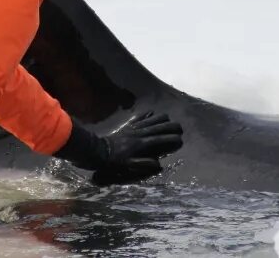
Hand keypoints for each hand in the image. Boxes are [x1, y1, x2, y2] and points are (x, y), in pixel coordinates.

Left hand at [53, 112, 183, 185]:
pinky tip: (152, 112)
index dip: (171, 139)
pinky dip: (147, 115)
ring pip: (151, 120)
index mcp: (142, 144)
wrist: (97, 150)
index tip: (181, 140)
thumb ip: (144, 164)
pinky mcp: (127, 126)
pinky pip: (139, 117)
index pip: (160, 140)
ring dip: (161, 119)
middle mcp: (139, 133)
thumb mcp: (128, 166)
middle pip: (159, 127)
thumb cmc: (113, 161)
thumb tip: (159, 164)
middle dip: (171, 127)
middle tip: (180, 128)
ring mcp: (133, 128)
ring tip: (170, 120)